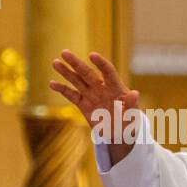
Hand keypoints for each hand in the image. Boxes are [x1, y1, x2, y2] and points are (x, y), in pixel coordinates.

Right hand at [50, 50, 141, 166]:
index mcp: (115, 87)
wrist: (119, 133)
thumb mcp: (133, 114)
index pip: (108, 71)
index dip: (100, 63)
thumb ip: (132, 104)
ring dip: (66, 72)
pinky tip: (52, 83)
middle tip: (64, 52)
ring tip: (55, 62)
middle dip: (76, 63)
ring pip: (77, 81)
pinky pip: (71, 95)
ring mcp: (91, 95)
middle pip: (87, 73)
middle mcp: (101, 88)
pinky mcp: (83, 104)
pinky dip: (62, 90)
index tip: (92, 55)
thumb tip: (135, 93)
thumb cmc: (129, 121)